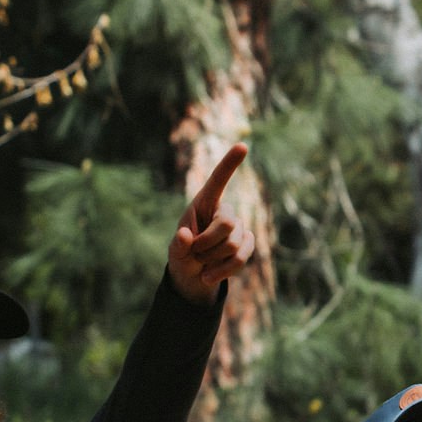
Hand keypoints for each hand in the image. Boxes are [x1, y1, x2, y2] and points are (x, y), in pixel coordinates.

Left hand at [167, 141, 255, 301]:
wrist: (194, 276)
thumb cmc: (183, 257)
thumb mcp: (174, 253)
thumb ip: (177, 245)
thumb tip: (184, 235)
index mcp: (203, 203)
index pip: (218, 180)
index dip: (229, 164)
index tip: (243, 145)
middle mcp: (223, 211)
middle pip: (227, 224)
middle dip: (208, 244)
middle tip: (195, 252)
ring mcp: (238, 227)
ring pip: (234, 244)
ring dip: (213, 259)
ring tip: (202, 263)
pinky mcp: (247, 243)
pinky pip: (242, 257)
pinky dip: (224, 270)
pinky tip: (209, 275)